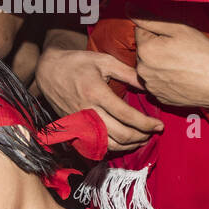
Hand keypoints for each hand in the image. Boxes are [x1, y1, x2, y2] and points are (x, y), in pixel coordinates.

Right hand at [34, 46, 162, 151]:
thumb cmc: (78, 63)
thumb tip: (149, 85)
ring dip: (130, 145)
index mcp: (96, 93)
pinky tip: (124, 142)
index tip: (159, 125)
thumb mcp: (104, 61)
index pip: (127, 115)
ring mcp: (80, 123)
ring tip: (143, 139)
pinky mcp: (75, 129)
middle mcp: (88, 111)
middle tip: (153, 133)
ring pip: (110, 145)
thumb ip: (128, 74)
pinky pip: (96, 146)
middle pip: (121, 134)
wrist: (49, 71)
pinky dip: (114, 148)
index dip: (146, 123)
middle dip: (142, 136)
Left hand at [131, 17, 208, 109]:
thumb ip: (148, 18)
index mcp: (145, 51)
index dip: (158, 32)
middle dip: (156, 47)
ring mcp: (151, 87)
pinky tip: (181, 77)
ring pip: (150, 68)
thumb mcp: (177, 28)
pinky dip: (165, 79)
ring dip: (159, 64)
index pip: (140, 32)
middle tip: (180, 50)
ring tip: (182, 64)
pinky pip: (158, 84)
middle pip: (143, 51)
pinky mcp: (161, 99)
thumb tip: (128, 7)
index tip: (174, 37)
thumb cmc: (202, 53)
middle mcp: (143, 71)